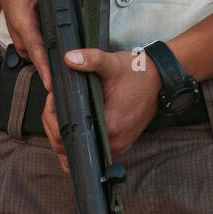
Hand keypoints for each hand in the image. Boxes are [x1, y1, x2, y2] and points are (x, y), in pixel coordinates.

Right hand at [0, 0, 107, 91]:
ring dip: (52, 60)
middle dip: (55, 67)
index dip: (45, 66)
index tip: (52, 81)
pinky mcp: (23, 41)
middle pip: (38, 57)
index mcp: (23, 20)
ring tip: (70, 63)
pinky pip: (37, 52)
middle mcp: (19, 33)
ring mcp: (19, 39)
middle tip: (73, 76)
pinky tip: (60, 49)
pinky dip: (48, 52)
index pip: (36, 47)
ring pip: (38, 57)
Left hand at [42, 48, 160, 172]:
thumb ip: (91, 60)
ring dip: (64, 137)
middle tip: (55, 103)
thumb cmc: (137, 74)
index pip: (66, 137)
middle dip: (54, 126)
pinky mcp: (118, 145)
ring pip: (77, 155)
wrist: (160, 80)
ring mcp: (116, 147)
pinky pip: (91, 153)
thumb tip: (69, 58)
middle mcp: (112, 143)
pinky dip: (78, 142)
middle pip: (67, 149)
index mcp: (108, 126)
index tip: (54, 98)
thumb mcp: (112, 63)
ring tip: (62, 114)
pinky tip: (74, 125)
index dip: (52, 118)